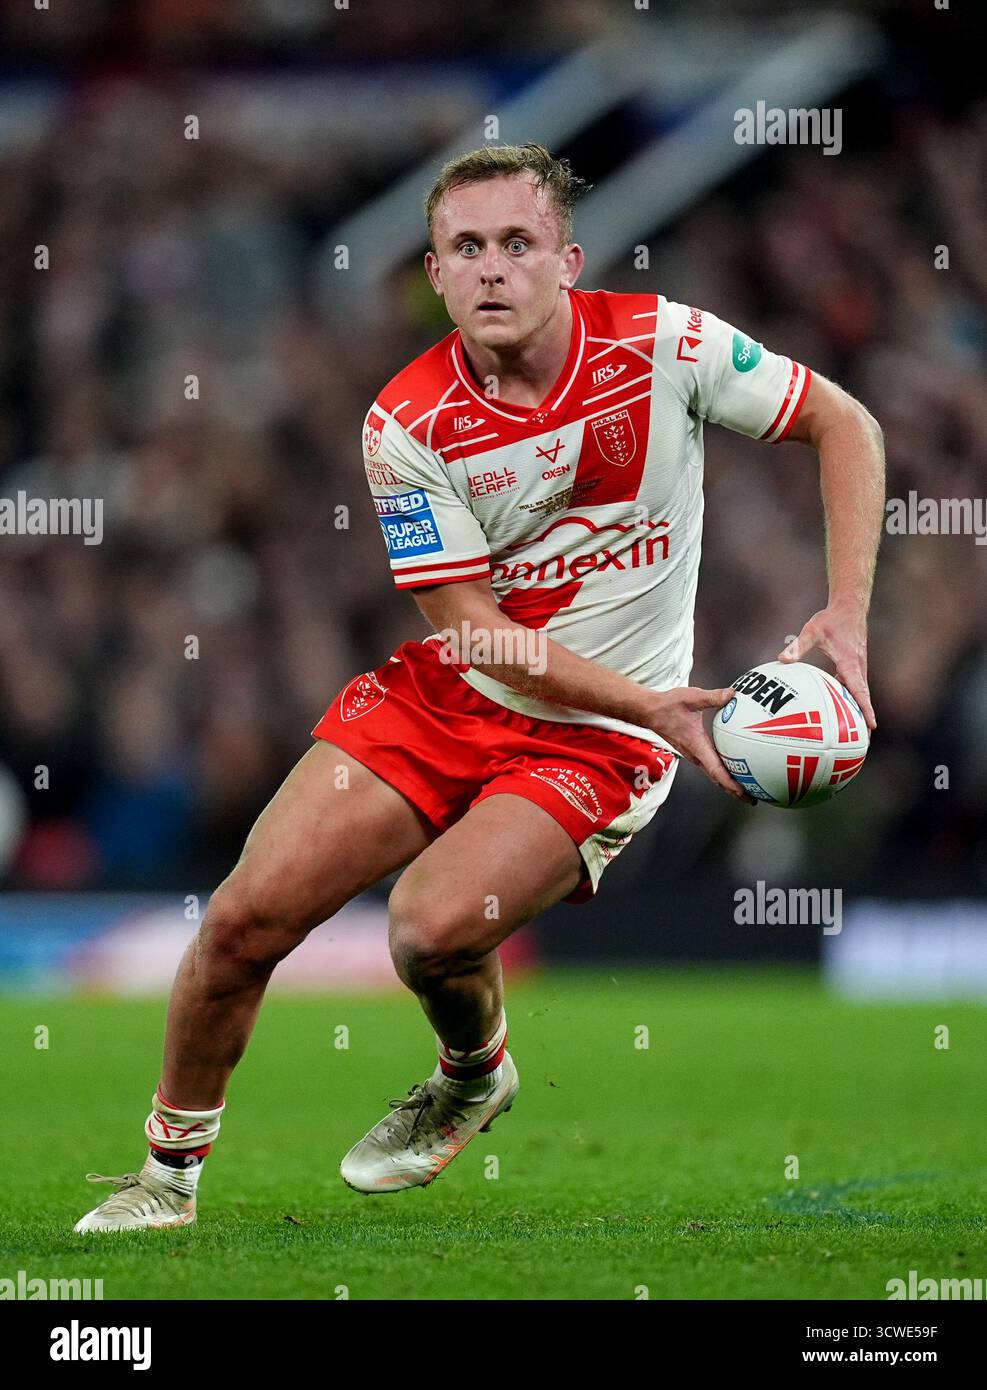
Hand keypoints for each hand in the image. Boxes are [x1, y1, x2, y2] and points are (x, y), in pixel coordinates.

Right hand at [646, 686, 755, 803]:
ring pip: (713, 774)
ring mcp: (693, 754)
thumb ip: (713, 697)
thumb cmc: (667, 706)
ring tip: (746, 788)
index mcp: (697, 746)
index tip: (744, 793)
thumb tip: (732, 693)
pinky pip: (710, 766)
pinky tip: (732, 767)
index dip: (731, 784)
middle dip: (734, 791)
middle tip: (752, 798)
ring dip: (728, 784)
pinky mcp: (693, 751)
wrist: (649, 711)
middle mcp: (695, 755)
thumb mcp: (692, 697)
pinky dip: (722, 772)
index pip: (716, 770)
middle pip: (717, 779)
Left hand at [777, 605, 875, 729]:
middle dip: (865, 717)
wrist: (849, 605)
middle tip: (865, 740)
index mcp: (850, 662)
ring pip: (859, 692)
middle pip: (863, 697)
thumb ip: (798, 646)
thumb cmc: (831, 618)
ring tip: (857, 731)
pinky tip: (842, 707)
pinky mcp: (853, 663)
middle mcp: (857, 667)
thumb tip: (781, 659)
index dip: (866, 709)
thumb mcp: (811, 631)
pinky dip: (851, 697)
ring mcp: (857, 666)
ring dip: (860, 709)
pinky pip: (853, 685)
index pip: (859, 690)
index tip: (872, 726)